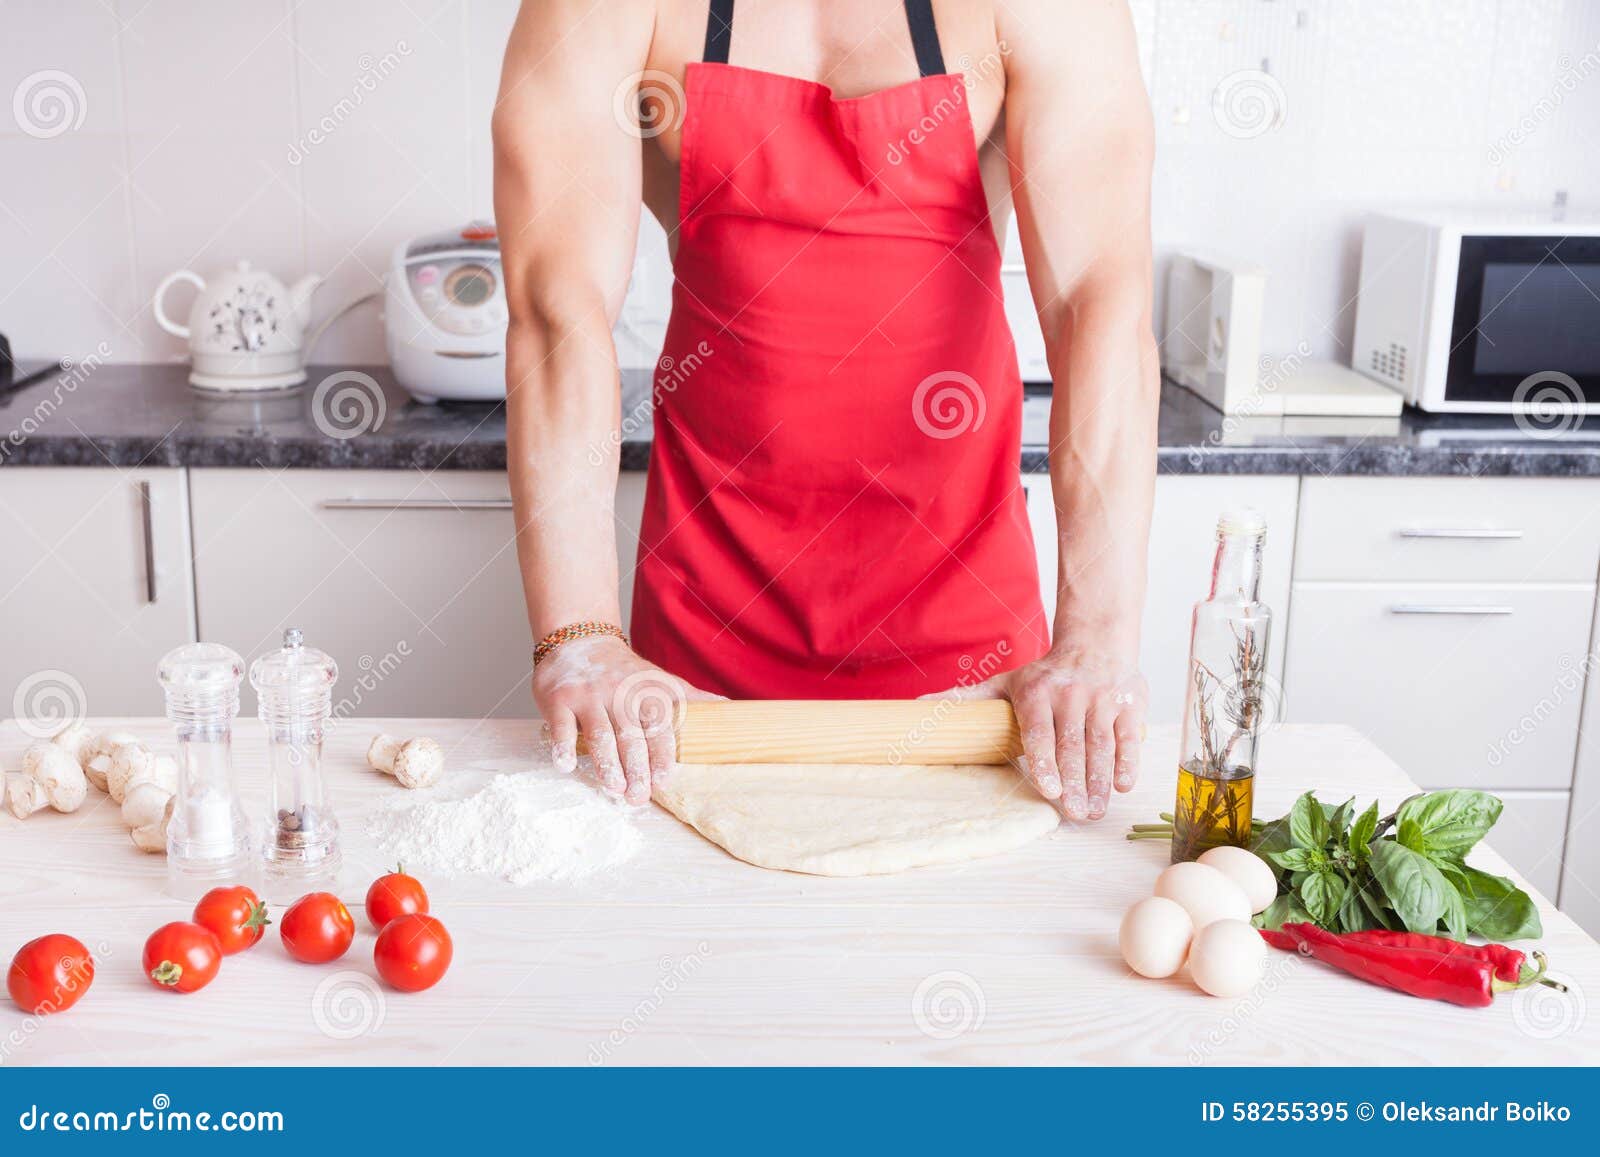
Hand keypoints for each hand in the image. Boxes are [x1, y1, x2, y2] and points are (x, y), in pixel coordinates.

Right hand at [532, 635, 720, 804]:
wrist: (580, 638)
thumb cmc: (625, 671)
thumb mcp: (660, 679)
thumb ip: (690, 698)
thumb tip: (729, 708)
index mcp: (646, 693)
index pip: (658, 726)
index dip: (662, 753)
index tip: (665, 779)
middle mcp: (619, 694)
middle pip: (630, 734)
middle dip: (635, 767)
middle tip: (637, 797)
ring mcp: (589, 696)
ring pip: (599, 732)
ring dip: (606, 762)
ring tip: (613, 788)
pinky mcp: (560, 698)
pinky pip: (560, 725)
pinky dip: (563, 745)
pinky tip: (566, 766)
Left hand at [930, 646, 1147, 820]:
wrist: (1095, 643)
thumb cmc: (1045, 675)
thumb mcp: (1006, 682)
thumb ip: (966, 699)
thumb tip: (917, 707)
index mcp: (1037, 693)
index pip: (1040, 731)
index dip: (1045, 762)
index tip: (1048, 790)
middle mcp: (1071, 695)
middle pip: (1072, 744)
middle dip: (1075, 781)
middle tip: (1074, 813)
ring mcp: (1102, 700)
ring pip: (1101, 745)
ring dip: (1099, 781)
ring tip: (1093, 810)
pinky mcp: (1129, 705)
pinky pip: (1128, 737)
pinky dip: (1127, 762)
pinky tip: (1122, 786)